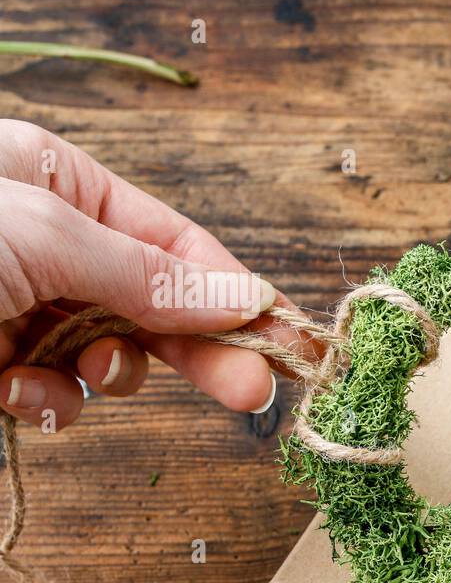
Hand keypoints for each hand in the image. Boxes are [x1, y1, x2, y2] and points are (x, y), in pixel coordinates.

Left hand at [0, 119, 318, 428]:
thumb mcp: (43, 237)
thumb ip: (148, 276)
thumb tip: (247, 298)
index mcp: (58, 181)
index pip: (176, 244)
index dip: (236, 294)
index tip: (290, 338)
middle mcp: (45, 241)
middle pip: (155, 305)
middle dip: (202, 351)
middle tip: (255, 392)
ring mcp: (16, 304)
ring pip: (106, 355)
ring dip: (106, 375)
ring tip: (89, 375)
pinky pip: (50, 390)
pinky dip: (43, 400)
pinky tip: (12, 389)